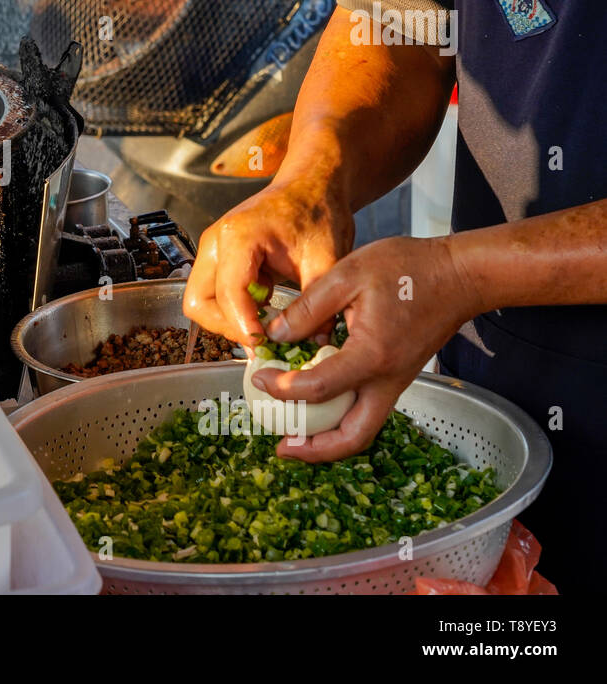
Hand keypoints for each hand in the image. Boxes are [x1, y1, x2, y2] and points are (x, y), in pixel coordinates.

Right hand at [183, 176, 353, 346]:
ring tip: (264, 324)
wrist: (311, 186)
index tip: (266, 345)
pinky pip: (212, 294)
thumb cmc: (316, 211)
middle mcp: (215, 242)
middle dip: (227, 327)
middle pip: (199, 303)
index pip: (229, 294)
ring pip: (201, 302)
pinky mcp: (218, 257)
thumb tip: (312, 343)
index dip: (245, 326)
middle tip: (261, 338)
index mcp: (238, 236)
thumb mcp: (326, 259)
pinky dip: (233, 309)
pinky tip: (264, 308)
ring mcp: (213, 249)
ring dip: (228, 320)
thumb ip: (317, 304)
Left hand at [252, 235, 481, 461]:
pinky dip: (341, 416)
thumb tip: (275, 334)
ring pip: (362, 429)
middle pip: (352, 437)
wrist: (460, 275)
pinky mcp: (399, 376)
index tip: (259, 377)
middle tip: (282, 447)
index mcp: (372, 355)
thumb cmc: (408, 269)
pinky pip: (368, 409)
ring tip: (295, 433)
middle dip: (314, 449)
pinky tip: (317, 403)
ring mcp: (397, 382)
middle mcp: (388, 379)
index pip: (318, 389)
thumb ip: (308, 308)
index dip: (281, 389)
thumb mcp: (347, 275)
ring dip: (328, 439)